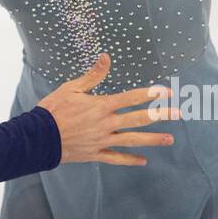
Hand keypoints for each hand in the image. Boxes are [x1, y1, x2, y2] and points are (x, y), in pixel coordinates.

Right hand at [36, 53, 179, 165]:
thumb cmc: (53, 109)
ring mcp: (102, 141)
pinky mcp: (95, 154)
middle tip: (178, 114)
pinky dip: (130, 160)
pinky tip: (143, 161)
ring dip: (153, 140)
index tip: (166, 92)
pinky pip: (116, 158)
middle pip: (139, 119)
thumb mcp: (72, 88)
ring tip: (170, 140)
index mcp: (101, 106)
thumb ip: (93, 75)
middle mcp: (106, 124)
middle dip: (160, 116)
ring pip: (132, 140)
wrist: (39, 137)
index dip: (150, 94)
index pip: (131, 98)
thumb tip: (106, 57)